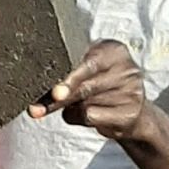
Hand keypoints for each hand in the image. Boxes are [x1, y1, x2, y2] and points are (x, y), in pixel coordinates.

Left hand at [30, 39, 149, 141]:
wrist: (131, 111)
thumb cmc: (100, 85)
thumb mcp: (87, 72)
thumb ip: (66, 75)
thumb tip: (39, 96)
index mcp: (113, 50)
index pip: (88, 64)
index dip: (69, 79)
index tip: (54, 93)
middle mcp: (126, 69)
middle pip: (84, 87)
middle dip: (58, 99)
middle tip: (36, 109)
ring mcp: (131, 92)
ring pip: (85, 104)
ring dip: (70, 109)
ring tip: (77, 105)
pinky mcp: (130, 114)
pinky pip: (92, 117)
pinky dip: (80, 118)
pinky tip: (88, 114)